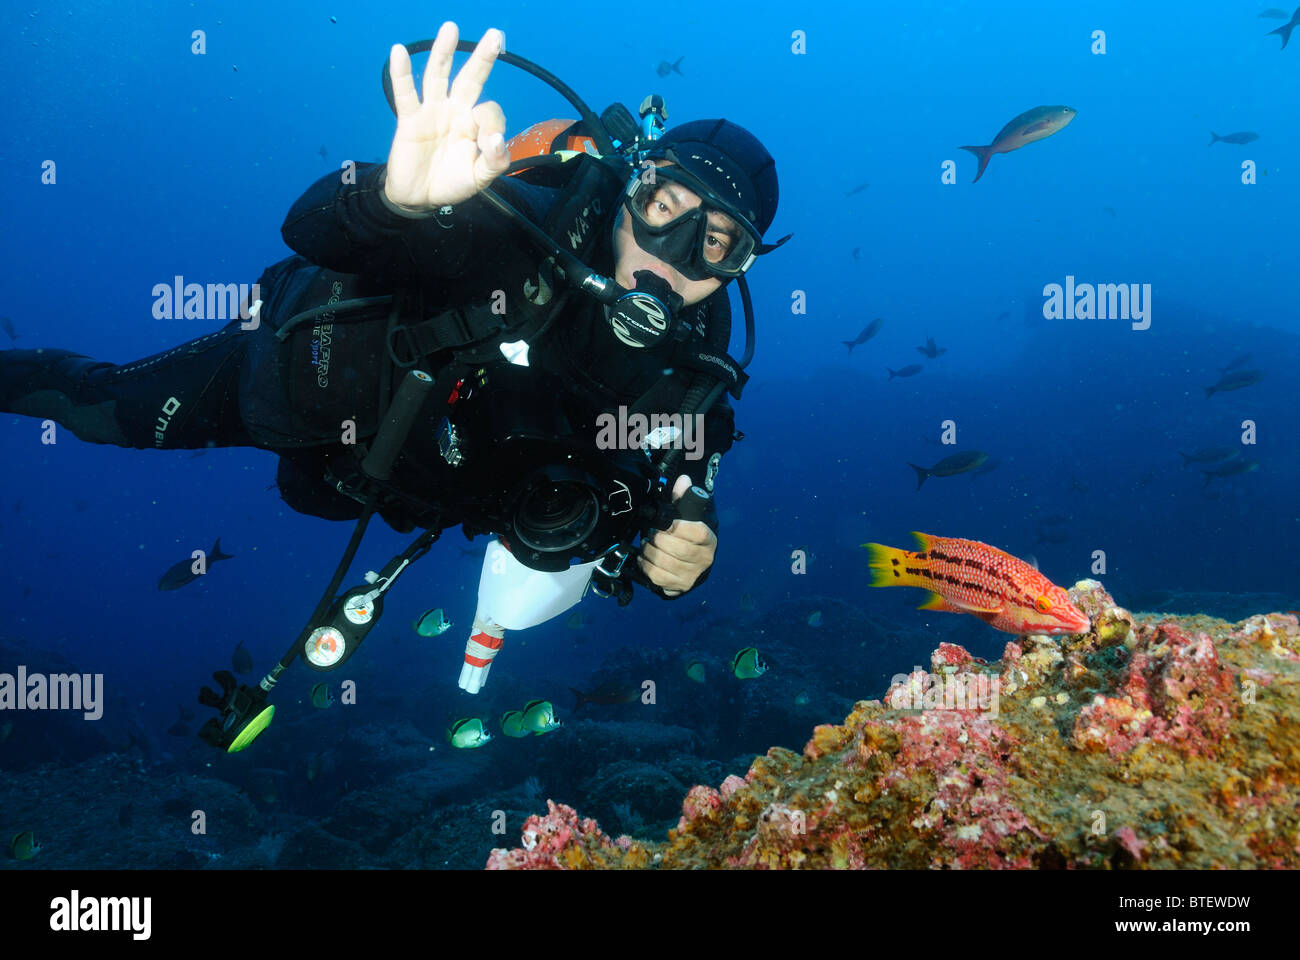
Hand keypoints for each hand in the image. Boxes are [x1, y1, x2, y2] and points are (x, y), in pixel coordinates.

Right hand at [383, 22, 510, 213]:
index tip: (488, 143)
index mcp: (475, 124)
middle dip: (482, 58)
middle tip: (494, 36)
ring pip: (438, 76)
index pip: (489, 110)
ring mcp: (432, 112)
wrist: (420, 199)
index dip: (492, 123)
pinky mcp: (410, 119)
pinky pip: (405, 93)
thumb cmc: (451, 184)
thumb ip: (495, 161)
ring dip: (444, 52)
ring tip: (451, 28)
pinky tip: (399, 51)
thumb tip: (496, 138)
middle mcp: (455, 111)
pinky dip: (401, 73)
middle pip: (470, 79)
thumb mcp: (480, 178)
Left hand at [637, 475, 716, 596]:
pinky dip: (646, 564)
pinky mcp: (678, 586)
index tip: (667, 523)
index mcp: (709, 540)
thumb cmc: (689, 536)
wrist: (693, 563)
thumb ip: (684, 498)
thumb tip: (683, 481)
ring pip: (664, 563)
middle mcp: (704, 560)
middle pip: (678, 549)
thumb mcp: (689, 516)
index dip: (679, 527)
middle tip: (651, 532)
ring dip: (649, 550)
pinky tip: (644, 557)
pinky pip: (656, 576)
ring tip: (646, 543)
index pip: (698, 533)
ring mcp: (691, 576)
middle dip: (658, 538)